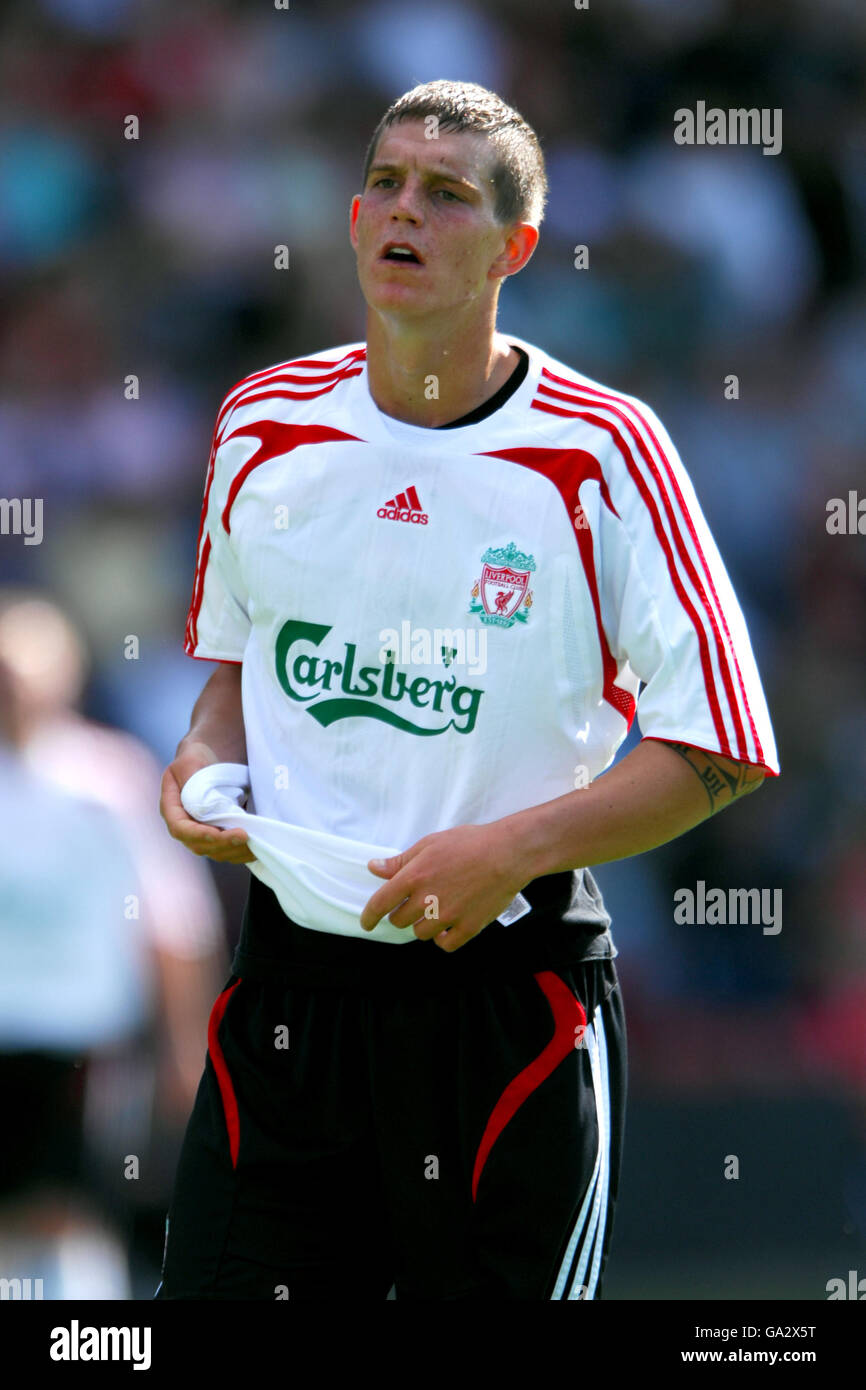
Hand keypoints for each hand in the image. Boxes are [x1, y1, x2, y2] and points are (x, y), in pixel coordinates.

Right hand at [159, 739, 254, 863]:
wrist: (208, 759)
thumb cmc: (195, 758)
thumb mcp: (190, 762)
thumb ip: (190, 781)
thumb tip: (199, 804)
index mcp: (171, 809)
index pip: (181, 829)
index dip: (199, 834)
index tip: (218, 833)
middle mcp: (185, 826)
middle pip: (200, 845)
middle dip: (223, 844)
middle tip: (244, 836)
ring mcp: (201, 833)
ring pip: (215, 851)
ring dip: (234, 851)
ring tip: (254, 843)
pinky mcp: (218, 835)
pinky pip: (228, 850)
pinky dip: (241, 851)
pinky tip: (255, 845)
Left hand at [359, 822, 529, 951]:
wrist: (508, 853)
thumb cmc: (469, 844)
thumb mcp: (430, 844)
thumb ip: (400, 861)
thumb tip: (374, 868)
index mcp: (414, 877)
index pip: (380, 903)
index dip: (369, 917)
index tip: (367, 924)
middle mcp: (427, 900)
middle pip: (400, 921)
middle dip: (402, 913)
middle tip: (416, 902)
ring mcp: (448, 916)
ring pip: (421, 933)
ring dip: (424, 924)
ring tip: (438, 908)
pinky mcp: (468, 928)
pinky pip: (445, 944)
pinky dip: (443, 937)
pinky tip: (449, 925)